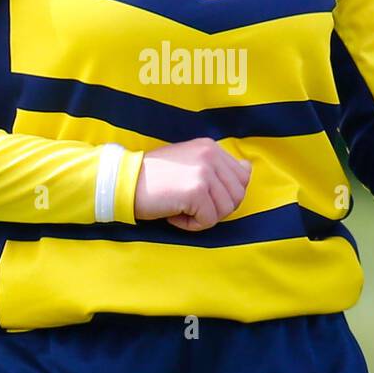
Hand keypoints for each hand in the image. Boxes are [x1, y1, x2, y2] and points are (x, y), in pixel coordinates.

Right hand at [133, 137, 251, 230]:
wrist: (124, 182)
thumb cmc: (154, 178)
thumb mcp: (190, 163)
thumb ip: (219, 167)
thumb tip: (248, 169)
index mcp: (211, 147)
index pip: (242, 178)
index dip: (224, 195)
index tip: (199, 196)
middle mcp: (211, 155)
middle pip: (237, 196)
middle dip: (216, 209)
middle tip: (190, 206)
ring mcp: (204, 172)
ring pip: (225, 210)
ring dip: (203, 218)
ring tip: (180, 209)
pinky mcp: (196, 190)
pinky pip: (209, 221)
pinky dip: (191, 225)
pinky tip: (173, 215)